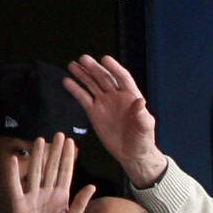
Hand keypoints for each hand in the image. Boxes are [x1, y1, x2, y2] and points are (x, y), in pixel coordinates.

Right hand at [9, 132, 95, 212]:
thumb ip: (80, 204)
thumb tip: (92, 186)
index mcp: (61, 197)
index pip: (65, 173)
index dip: (68, 157)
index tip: (70, 142)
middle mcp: (47, 194)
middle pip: (51, 168)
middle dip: (55, 151)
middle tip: (58, 134)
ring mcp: (33, 197)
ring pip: (35, 172)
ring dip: (37, 156)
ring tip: (39, 140)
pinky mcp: (19, 204)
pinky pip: (16, 186)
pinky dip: (13, 173)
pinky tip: (13, 160)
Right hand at [64, 55, 167, 187]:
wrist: (132, 153)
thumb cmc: (143, 139)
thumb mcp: (145, 127)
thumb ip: (142, 114)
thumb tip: (141, 101)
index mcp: (131, 96)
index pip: (122, 77)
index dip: (114, 68)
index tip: (105, 59)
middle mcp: (116, 96)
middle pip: (104, 78)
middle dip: (94, 68)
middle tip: (83, 59)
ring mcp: (104, 103)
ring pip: (92, 85)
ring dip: (82, 75)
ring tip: (72, 65)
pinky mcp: (94, 113)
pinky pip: (84, 98)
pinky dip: (75, 90)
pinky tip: (67, 81)